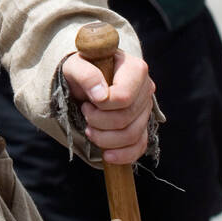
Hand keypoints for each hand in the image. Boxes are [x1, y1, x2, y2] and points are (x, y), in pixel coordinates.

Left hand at [62, 49, 154, 164]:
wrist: (87, 79)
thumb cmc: (82, 69)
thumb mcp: (75, 65)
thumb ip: (85, 74)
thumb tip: (100, 95)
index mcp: (135, 69)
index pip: (124, 97)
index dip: (103, 106)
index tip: (88, 101)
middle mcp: (146, 89)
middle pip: (127, 117)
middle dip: (99, 122)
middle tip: (85, 112)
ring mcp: (146, 109)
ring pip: (132, 135)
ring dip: (105, 139)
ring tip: (89, 128)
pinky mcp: (143, 125)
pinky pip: (139, 147)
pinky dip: (122, 155)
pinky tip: (107, 154)